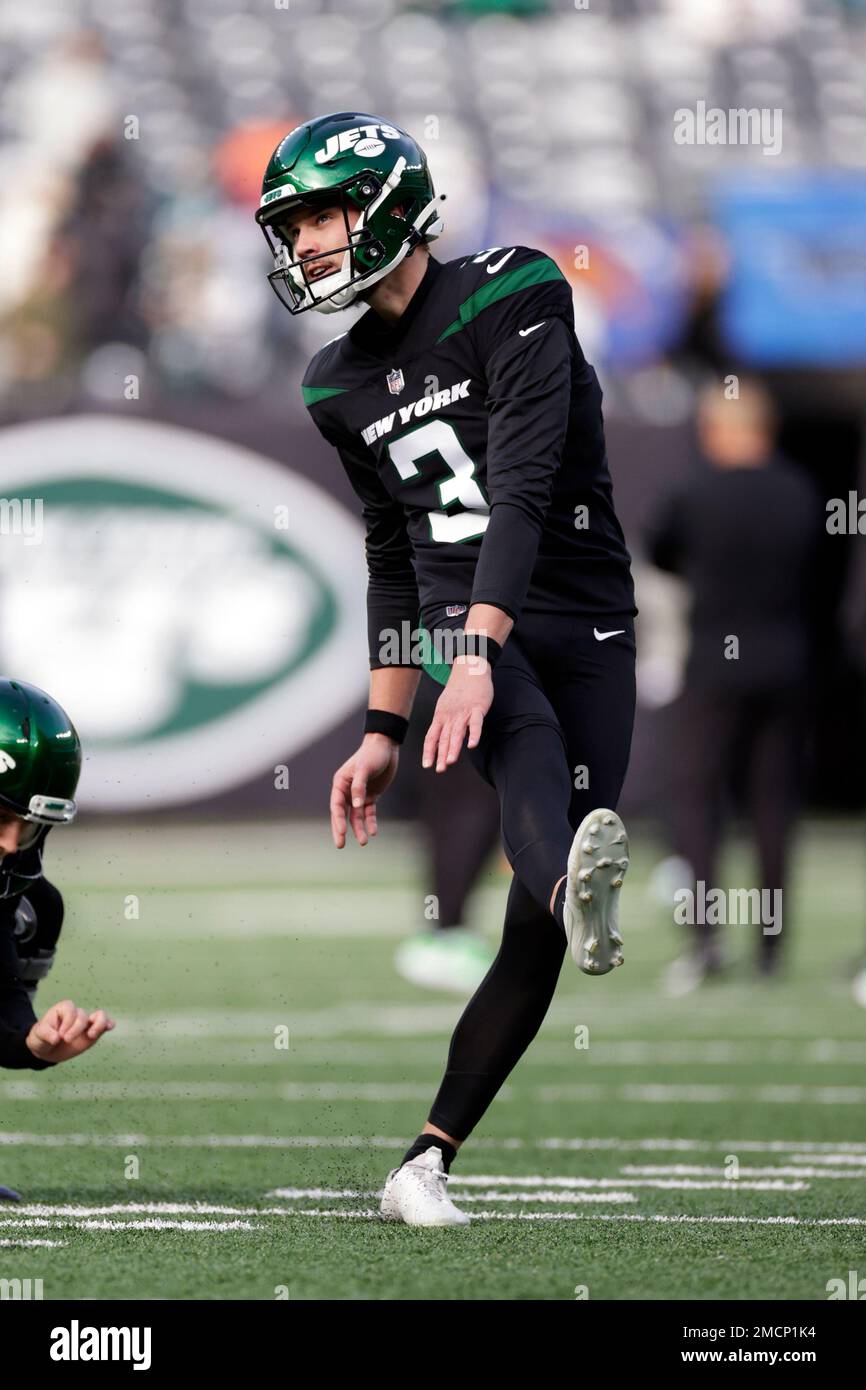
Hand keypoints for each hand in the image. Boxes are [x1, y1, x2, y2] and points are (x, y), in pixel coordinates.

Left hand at [26, 1000, 115, 1063]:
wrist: (47, 1050)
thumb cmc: (42, 1038)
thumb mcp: (38, 1035)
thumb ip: (46, 1034)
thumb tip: (56, 1038)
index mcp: (63, 1009)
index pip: (70, 1010)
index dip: (67, 1022)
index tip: (59, 1035)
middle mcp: (76, 1014)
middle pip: (83, 1015)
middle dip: (76, 1028)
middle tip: (66, 1040)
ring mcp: (86, 1023)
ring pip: (99, 1016)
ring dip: (98, 1024)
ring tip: (91, 1035)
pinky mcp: (93, 1032)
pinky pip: (104, 1025)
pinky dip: (108, 1024)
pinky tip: (110, 1027)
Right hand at [330, 734, 398, 847]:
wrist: (386, 746)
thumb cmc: (372, 754)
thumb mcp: (365, 768)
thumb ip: (359, 786)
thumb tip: (355, 806)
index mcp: (340, 783)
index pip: (336, 805)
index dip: (338, 820)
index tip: (342, 832)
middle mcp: (348, 790)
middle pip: (342, 814)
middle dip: (341, 829)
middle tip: (340, 845)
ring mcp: (359, 794)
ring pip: (356, 816)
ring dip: (359, 829)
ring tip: (363, 842)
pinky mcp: (371, 796)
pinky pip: (369, 812)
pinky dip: (371, 822)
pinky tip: (373, 832)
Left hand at [422, 657, 493, 772]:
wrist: (469, 669)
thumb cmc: (458, 691)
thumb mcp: (445, 707)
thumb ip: (443, 724)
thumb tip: (440, 742)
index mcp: (441, 716)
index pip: (432, 736)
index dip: (429, 751)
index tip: (427, 765)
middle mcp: (450, 716)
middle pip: (445, 737)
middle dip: (441, 754)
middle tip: (439, 769)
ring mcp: (464, 712)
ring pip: (457, 732)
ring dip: (454, 747)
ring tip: (450, 761)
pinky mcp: (477, 708)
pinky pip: (476, 723)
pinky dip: (474, 734)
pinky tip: (472, 745)